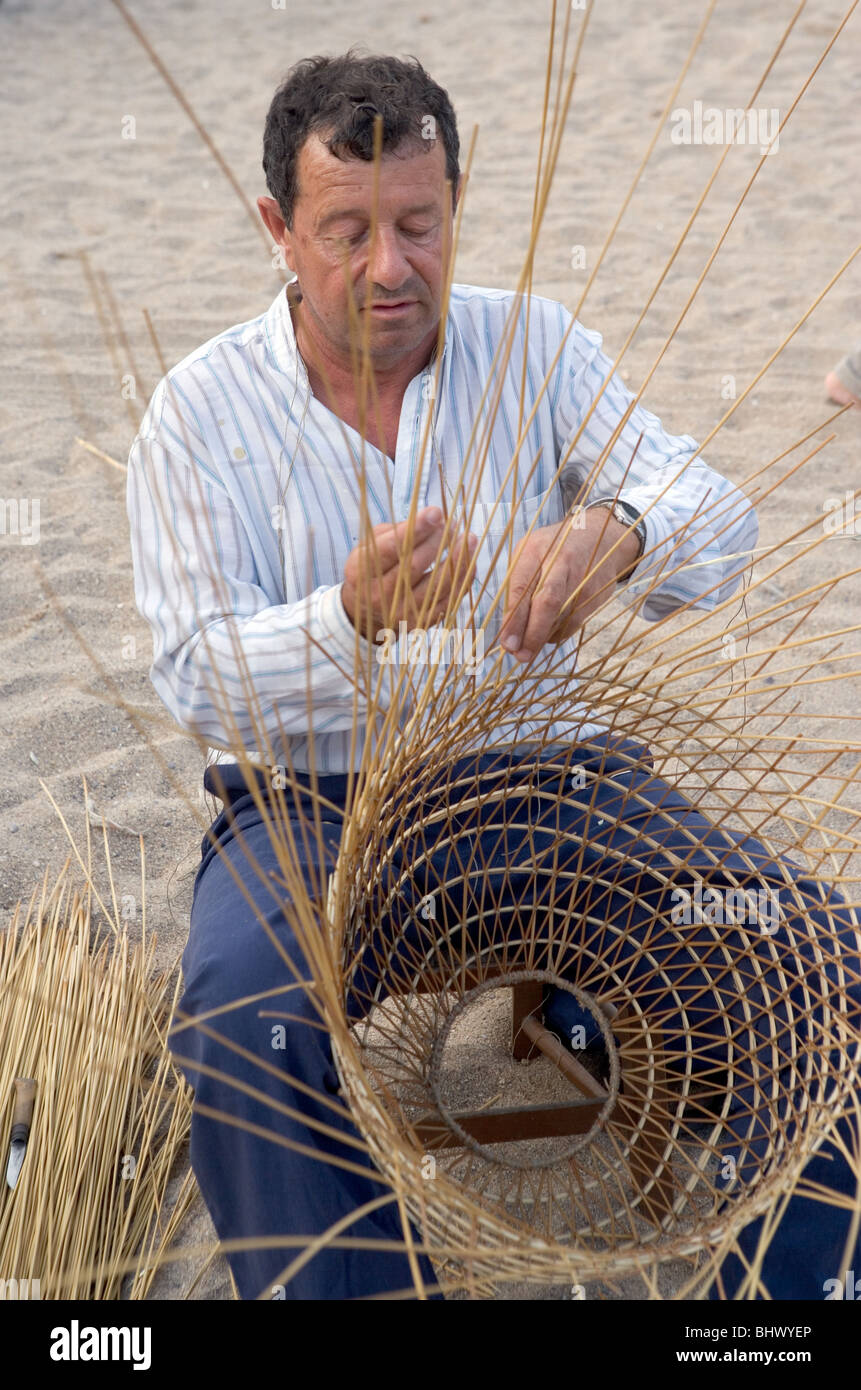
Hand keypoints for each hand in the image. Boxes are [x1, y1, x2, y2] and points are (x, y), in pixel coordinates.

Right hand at [341, 506, 478, 640]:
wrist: (365, 616)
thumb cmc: (369, 572)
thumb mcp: (368, 548)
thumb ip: (393, 532)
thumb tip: (429, 519)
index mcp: (361, 572)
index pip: (391, 548)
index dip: (416, 530)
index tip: (436, 512)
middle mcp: (379, 595)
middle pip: (414, 565)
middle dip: (437, 541)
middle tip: (451, 523)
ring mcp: (401, 612)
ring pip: (434, 585)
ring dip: (456, 560)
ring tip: (469, 539)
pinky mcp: (420, 623)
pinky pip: (447, 601)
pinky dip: (461, 580)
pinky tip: (469, 562)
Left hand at [498, 508, 641, 661]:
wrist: (601, 537)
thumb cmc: (553, 549)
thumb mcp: (529, 553)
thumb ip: (517, 583)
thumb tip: (507, 626)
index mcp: (534, 550)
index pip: (521, 588)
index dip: (514, 619)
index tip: (506, 643)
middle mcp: (559, 562)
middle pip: (545, 603)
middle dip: (532, 634)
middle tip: (520, 656)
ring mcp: (580, 578)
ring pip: (560, 617)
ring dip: (543, 639)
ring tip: (528, 652)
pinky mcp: (594, 593)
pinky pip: (573, 622)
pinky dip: (557, 634)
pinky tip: (547, 637)